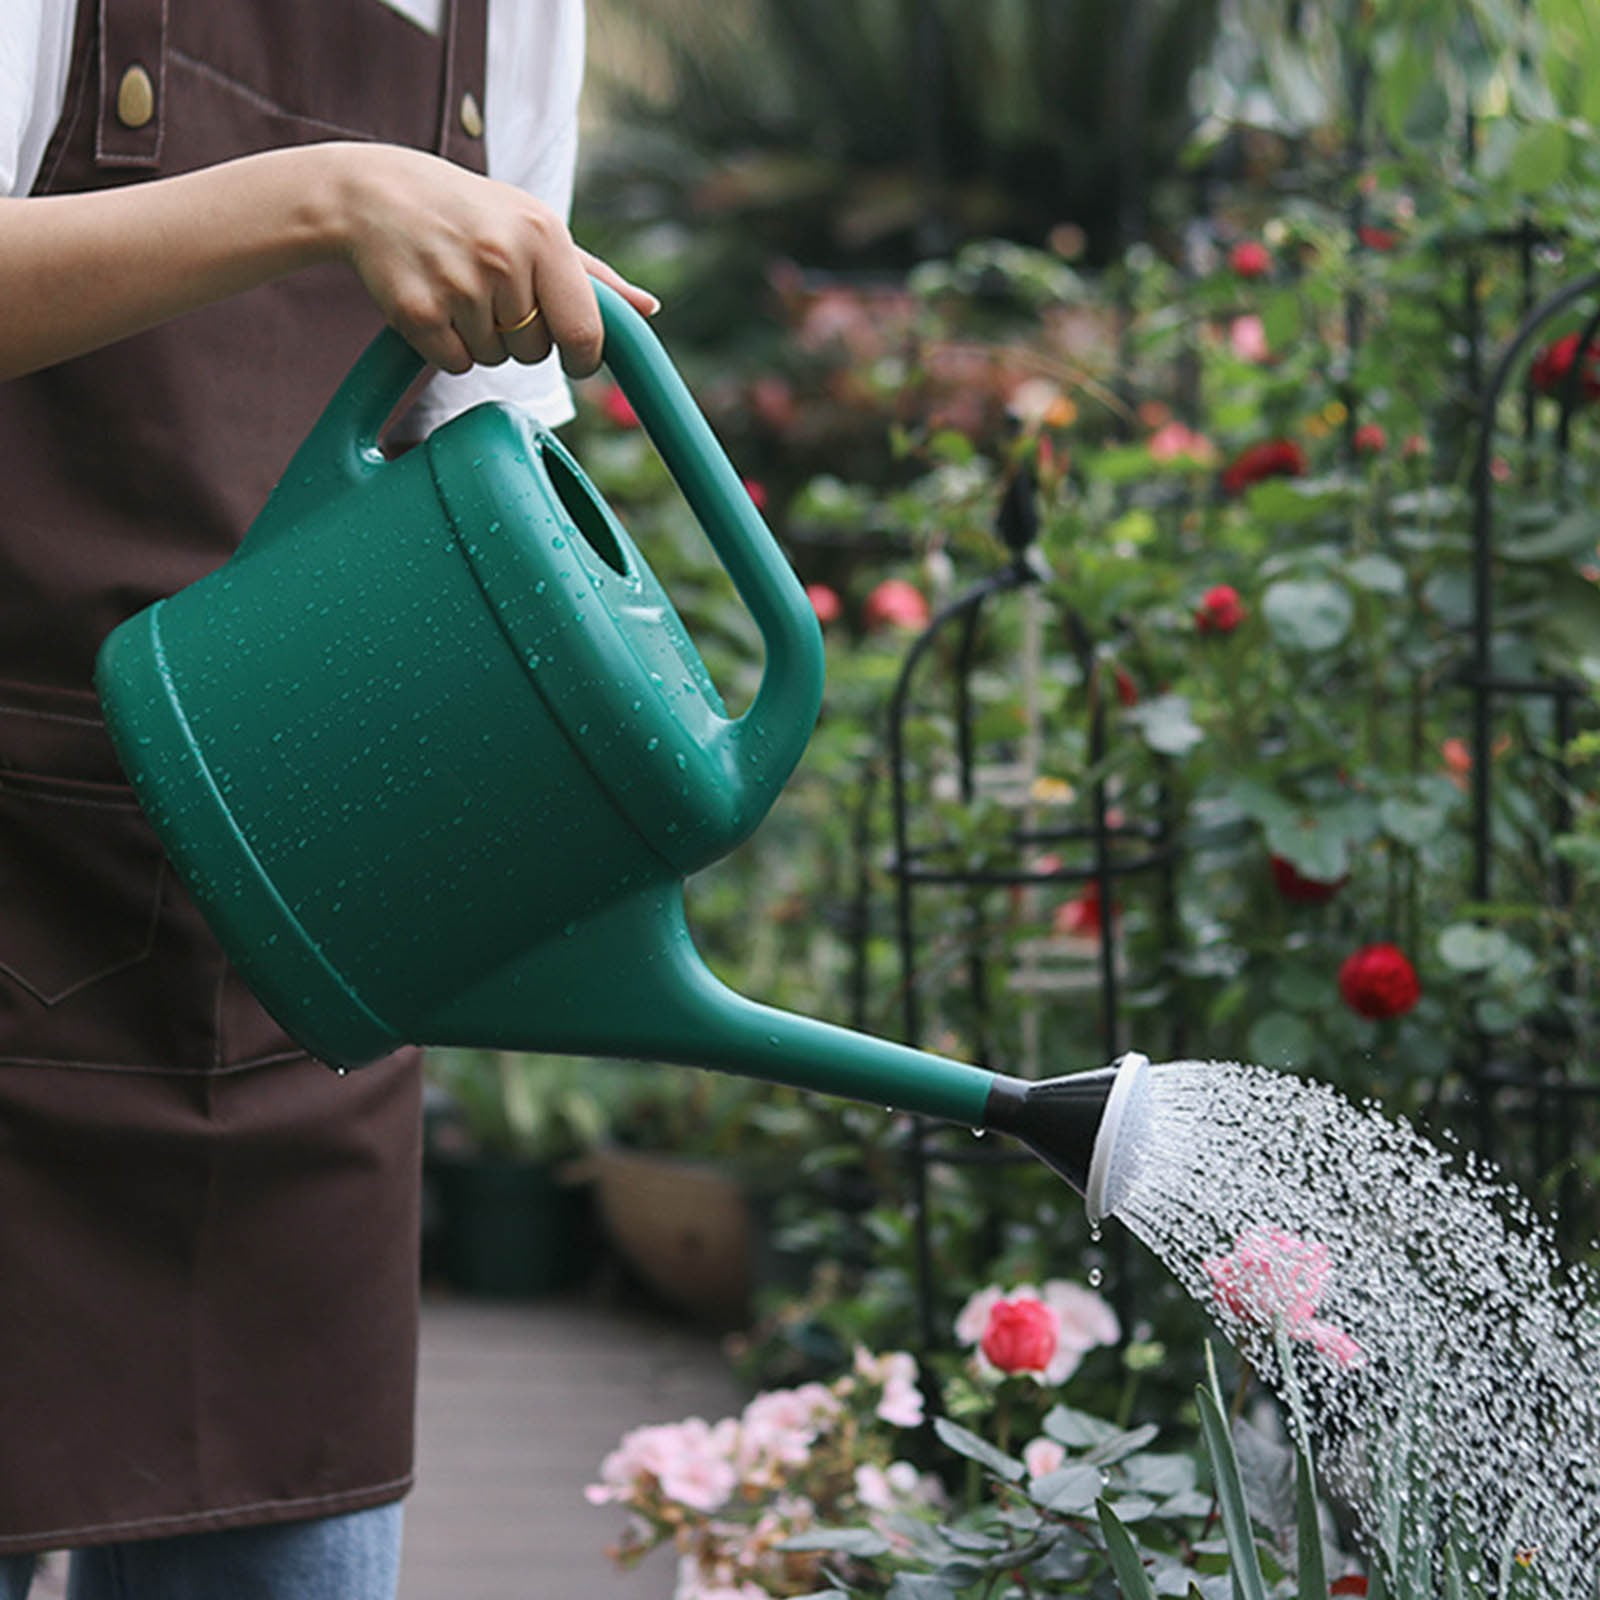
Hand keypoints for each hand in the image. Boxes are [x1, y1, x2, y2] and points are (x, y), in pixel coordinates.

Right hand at [323, 143, 657, 375]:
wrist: (374, 195)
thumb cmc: (471, 213)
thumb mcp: (535, 226)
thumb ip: (593, 276)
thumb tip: (649, 309)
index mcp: (543, 235)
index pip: (585, 331)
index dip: (584, 356)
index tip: (577, 357)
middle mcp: (504, 259)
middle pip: (537, 352)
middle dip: (521, 337)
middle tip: (492, 291)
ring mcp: (459, 287)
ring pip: (495, 359)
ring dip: (481, 339)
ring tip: (458, 287)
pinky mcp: (419, 313)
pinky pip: (456, 363)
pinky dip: (447, 346)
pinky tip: (434, 301)